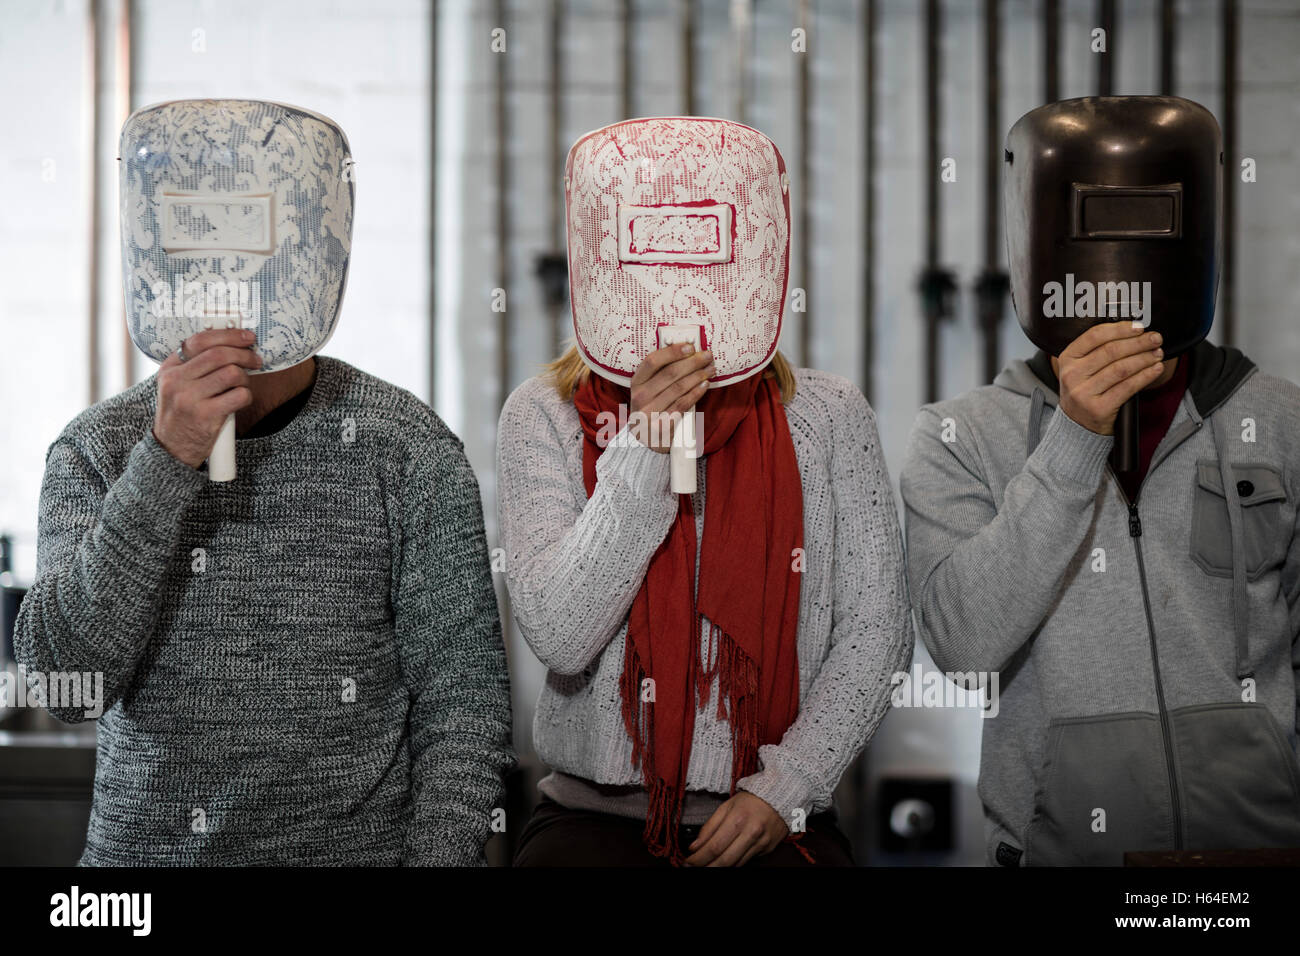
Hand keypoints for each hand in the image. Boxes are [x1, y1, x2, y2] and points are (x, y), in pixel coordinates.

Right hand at [153, 328, 260, 468]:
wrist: (172, 449)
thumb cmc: (181, 414)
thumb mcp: (176, 385)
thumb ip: (195, 365)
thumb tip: (230, 343)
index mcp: (170, 368)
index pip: (200, 340)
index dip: (228, 335)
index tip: (246, 337)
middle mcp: (176, 381)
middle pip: (219, 354)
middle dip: (244, 354)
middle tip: (255, 360)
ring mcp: (190, 398)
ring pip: (232, 373)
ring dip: (245, 377)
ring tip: (243, 384)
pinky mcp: (206, 416)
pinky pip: (239, 395)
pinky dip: (246, 395)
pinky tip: (240, 399)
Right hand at [628, 344, 714, 453]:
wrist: (647, 439)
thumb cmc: (653, 406)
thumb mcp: (650, 388)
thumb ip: (663, 371)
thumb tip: (688, 351)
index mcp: (636, 382)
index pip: (652, 361)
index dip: (672, 352)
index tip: (690, 346)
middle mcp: (639, 396)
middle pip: (669, 374)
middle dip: (692, 362)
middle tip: (707, 356)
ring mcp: (648, 413)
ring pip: (678, 389)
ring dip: (698, 376)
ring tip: (710, 369)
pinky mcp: (660, 426)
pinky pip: (682, 405)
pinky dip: (696, 393)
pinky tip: (705, 385)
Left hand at [683, 791, 788, 866]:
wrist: (781, 797)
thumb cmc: (751, 800)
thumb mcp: (726, 806)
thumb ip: (709, 827)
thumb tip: (694, 846)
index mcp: (738, 819)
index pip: (714, 846)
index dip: (698, 858)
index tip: (687, 862)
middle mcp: (751, 832)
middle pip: (724, 860)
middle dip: (706, 867)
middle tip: (693, 868)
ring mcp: (761, 843)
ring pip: (735, 864)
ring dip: (718, 868)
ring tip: (705, 866)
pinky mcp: (767, 849)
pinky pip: (746, 861)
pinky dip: (733, 864)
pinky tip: (723, 862)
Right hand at [1056, 321, 1165, 434]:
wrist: (1078, 425)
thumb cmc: (1086, 390)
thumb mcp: (1081, 368)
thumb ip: (1098, 350)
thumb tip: (1134, 332)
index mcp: (1067, 358)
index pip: (1095, 336)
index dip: (1120, 329)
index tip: (1139, 327)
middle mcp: (1072, 375)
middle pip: (1111, 351)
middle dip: (1138, 342)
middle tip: (1155, 338)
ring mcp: (1083, 393)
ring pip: (1121, 368)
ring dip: (1144, 358)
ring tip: (1157, 353)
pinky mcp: (1099, 408)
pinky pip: (1128, 387)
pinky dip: (1146, 376)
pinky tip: (1155, 369)